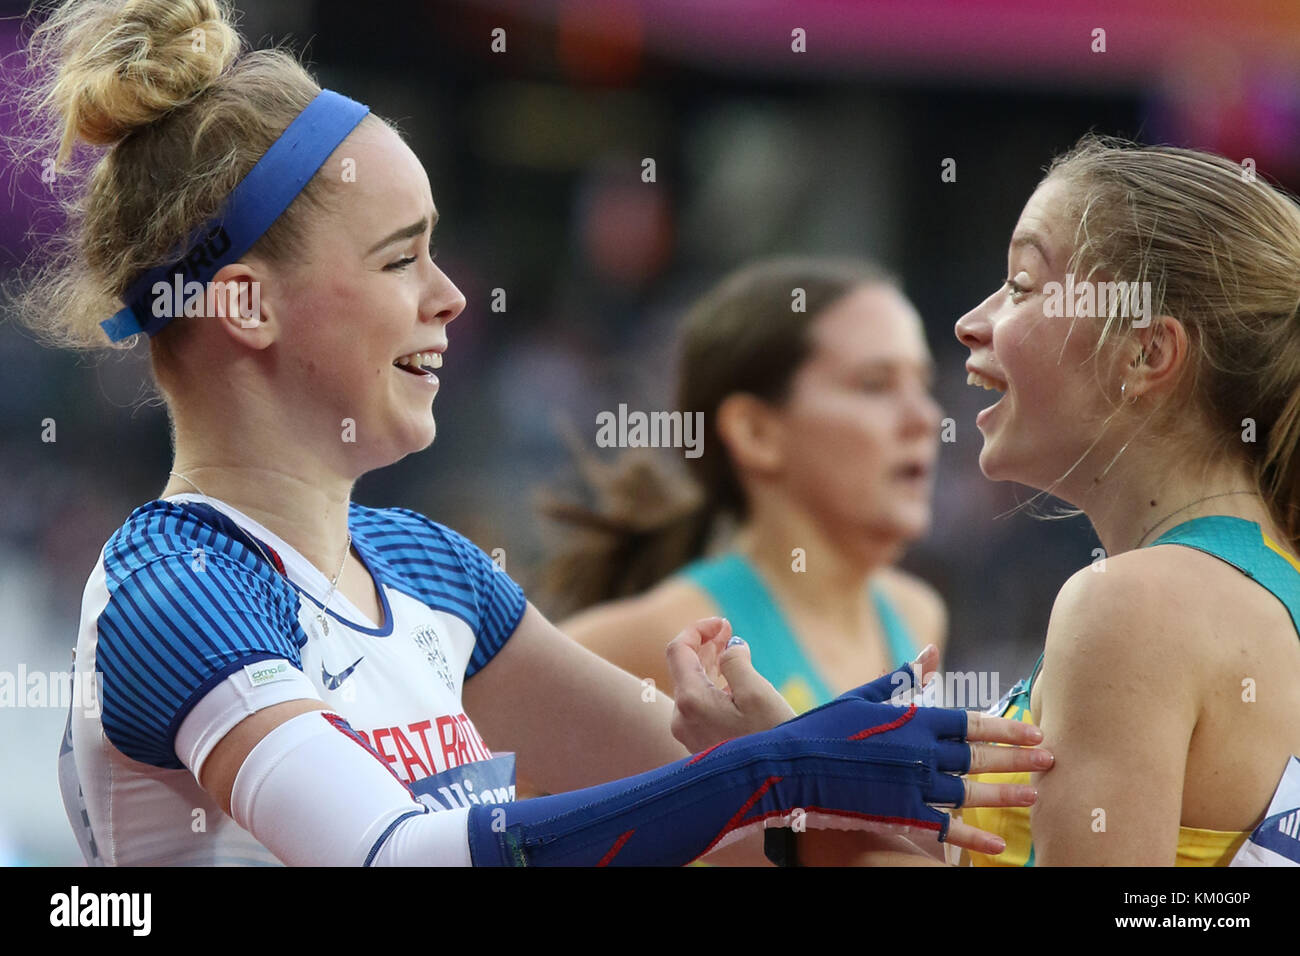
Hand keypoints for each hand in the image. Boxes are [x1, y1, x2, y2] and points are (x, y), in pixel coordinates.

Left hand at [666, 617, 794, 752]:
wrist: (777, 795)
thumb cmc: (771, 740)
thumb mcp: (758, 692)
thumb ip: (736, 661)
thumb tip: (729, 648)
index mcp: (691, 701)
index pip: (677, 649)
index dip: (698, 629)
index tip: (724, 622)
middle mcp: (681, 718)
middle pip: (683, 667)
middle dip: (705, 644)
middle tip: (728, 630)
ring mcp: (688, 735)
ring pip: (691, 686)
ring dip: (709, 664)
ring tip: (731, 649)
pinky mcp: (699, 746)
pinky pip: (698, 706)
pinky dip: (712, 685)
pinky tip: (731, 681)